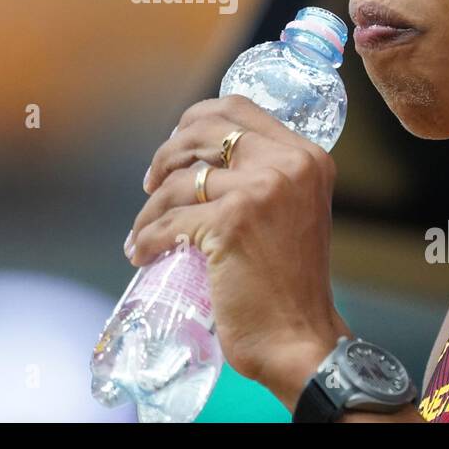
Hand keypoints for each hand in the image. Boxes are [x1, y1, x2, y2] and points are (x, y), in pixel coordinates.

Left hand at [128, 94, 350, 398]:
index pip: (238, 108)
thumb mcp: (293, 213)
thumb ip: (266, 179)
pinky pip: (170, 220)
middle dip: (166, 154)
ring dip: (151, 206)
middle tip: (151, 184)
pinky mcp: (231, 222)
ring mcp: (260, 190)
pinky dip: (147, 237)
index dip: (195, 119)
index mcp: (306, 157)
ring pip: (179, 178)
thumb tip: (204, 161)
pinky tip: (142, 252)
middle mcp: (288, 164)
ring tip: (144, 229)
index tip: (176, 145)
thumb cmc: (291, 287)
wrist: (302, 340)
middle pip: (202, 131)